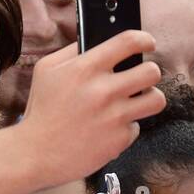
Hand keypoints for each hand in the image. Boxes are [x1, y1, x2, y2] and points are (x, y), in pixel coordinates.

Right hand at [19, 33, 165, 186]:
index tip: (148, 43)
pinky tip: (110, 128)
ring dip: (150, 98)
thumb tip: (97, 40)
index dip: (145, 39)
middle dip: (151, 72)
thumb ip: (72, 51)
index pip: (129, 42)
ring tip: (138, 101)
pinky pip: (137, 127)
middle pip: (152, 72)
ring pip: (156, 100)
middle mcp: (104, 90)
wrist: (37, 153)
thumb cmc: (42, 110)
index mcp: (86, 68)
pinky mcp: (120, 140)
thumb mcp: (47, 69)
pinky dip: (126, 127)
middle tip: (143, 77)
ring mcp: (115, 117)